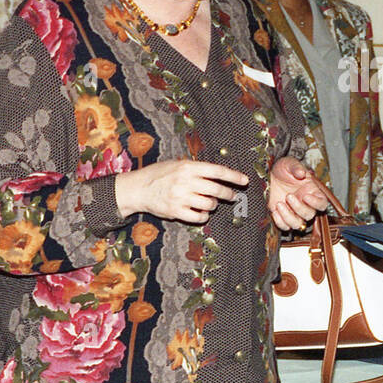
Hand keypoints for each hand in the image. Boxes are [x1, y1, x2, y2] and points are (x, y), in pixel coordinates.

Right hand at [114, 160, 249, 224]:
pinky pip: (199, 217)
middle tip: (232, 196)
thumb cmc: (159, 175)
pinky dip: (204, 216)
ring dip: (213, 205)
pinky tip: (201, 212)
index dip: (233, 176)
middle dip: (229, 194)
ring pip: (210, 204)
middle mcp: (186, 181)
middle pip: (217, 189)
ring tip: (209, 202)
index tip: (244, 181)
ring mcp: (181, 197)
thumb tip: (219, 175)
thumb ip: (196, 169)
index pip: (217, 171)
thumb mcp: (177, 164)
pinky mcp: (176, 211)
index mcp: (188, 167)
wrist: (138, 188)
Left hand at [268, 156, 329, 229]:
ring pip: (298, 225)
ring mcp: (293, 212)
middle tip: (288, 196)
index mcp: (311, 192)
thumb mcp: (289, 164)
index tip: (306, 196)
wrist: (268, 176)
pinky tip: (274, 210)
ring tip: (279, 204)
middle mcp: (305, 204)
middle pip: (310, 215)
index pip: (322, 203)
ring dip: (289, 217)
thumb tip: (301, 173)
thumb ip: (296, 167)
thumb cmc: (282, 169)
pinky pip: (285, 227)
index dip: (316, 203)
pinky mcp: (282, 216)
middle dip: (299, 208)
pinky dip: (280, 221)